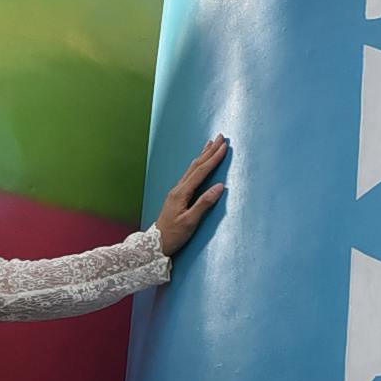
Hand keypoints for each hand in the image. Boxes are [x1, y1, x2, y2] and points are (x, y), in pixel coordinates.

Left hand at [156, 135, 227, 255]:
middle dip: (209, 150)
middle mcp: (178, 188)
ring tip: (211, 144)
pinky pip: (190, 174)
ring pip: (192, 168)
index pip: (201, 171)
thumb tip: (219, 187)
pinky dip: (198, 165)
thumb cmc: (173, 235)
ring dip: (203, 155)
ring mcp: (176, 191)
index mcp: (181, 193)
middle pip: (196, 165)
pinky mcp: (177, 195)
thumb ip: (204, 204)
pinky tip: (200, 163)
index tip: (224, 146)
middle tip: (220, 137)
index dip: (213, 158)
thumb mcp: (190, 222)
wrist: (156, 243)